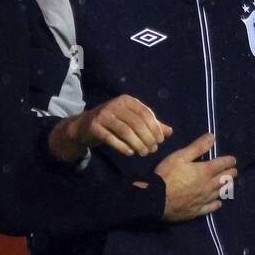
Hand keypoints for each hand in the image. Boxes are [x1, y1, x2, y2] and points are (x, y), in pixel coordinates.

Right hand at [52, 95, 171, 160]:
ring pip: (125, 131)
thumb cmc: (113, 123)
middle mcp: (115, 104)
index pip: (146, 113)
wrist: (85, 127)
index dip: (155, 128)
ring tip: (143, 153)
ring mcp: (103, 115)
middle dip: (147, 138)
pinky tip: (130, 153)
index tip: (160, 141)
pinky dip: (122, 147)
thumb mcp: (132, 121)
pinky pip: (111, 138)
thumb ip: (151, 125)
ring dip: (137, 144)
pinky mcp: (94, 126)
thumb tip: (170, 132)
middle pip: (137, 123)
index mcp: (127, 100)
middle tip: (152, 150)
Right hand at [156, 133, 236, 221]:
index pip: (222, 164)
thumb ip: (197, 147)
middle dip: (231, 174)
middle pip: (224, 179)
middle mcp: (208, 186)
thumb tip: (212, 137)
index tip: (233, 160)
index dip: (229, 161)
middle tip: (233, 171)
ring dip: (226, 187)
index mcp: (205, 171)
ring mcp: (203, 199)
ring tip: (229, 184)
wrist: (156, 199)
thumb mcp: (180, 157)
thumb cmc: (167, 175)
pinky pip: (210, 207)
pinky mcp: (197, 210)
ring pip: (220, 193)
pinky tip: (218, 202)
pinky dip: (216, 203)